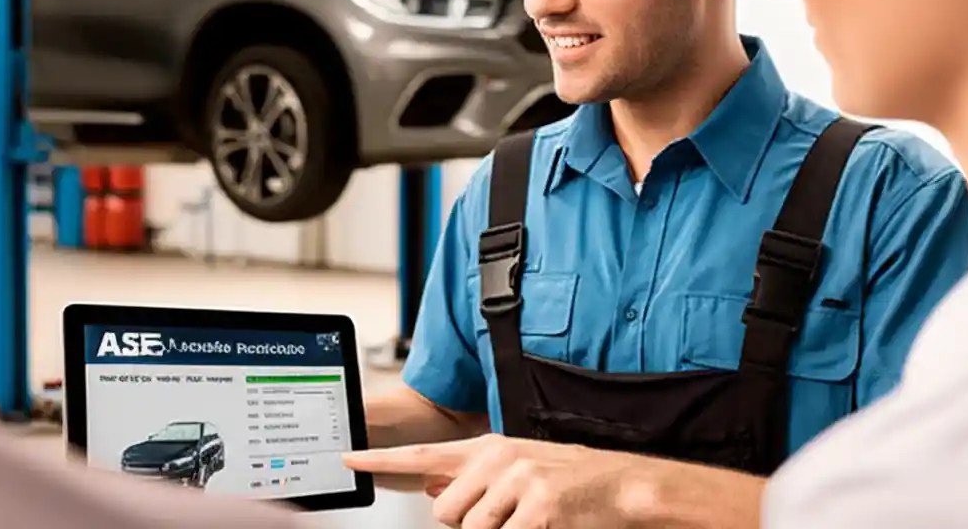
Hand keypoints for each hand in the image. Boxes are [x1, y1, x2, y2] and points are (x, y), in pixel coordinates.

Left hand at [343, 433, 644, 528]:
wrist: (618, 483)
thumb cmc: (564, 479)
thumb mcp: (513, 469)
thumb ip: (469, 477)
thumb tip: (429, 483)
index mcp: (487, 447)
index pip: (422, 453)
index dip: (381, 460)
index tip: (348, 459)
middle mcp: (498, 458)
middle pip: (445, 511)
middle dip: (466, 524)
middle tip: (503, 516)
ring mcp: (519, 482)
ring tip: (524, 520)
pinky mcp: (538, 507)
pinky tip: (539, 526)